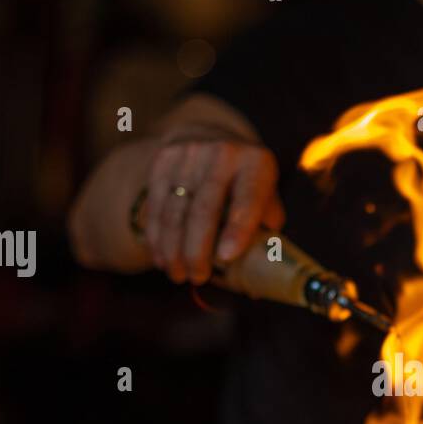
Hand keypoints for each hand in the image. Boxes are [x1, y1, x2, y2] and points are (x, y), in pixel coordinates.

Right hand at [143, 137, 282, 283]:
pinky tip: (161, 258)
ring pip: (175, 210)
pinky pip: (156, 205)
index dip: (237, 230)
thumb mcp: (266, 201)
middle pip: (204, 209)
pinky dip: (156, 236)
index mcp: (257, 164)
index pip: (248, 199)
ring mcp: (191, 153)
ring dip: (173, 249)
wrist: (213, 141)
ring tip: (178, 274)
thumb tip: (256, 282)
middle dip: (197, 250)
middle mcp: (224, 153)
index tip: (225, 259)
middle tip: (197, 278)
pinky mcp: (164, 158)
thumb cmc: (245, 187)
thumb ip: (264, 235)